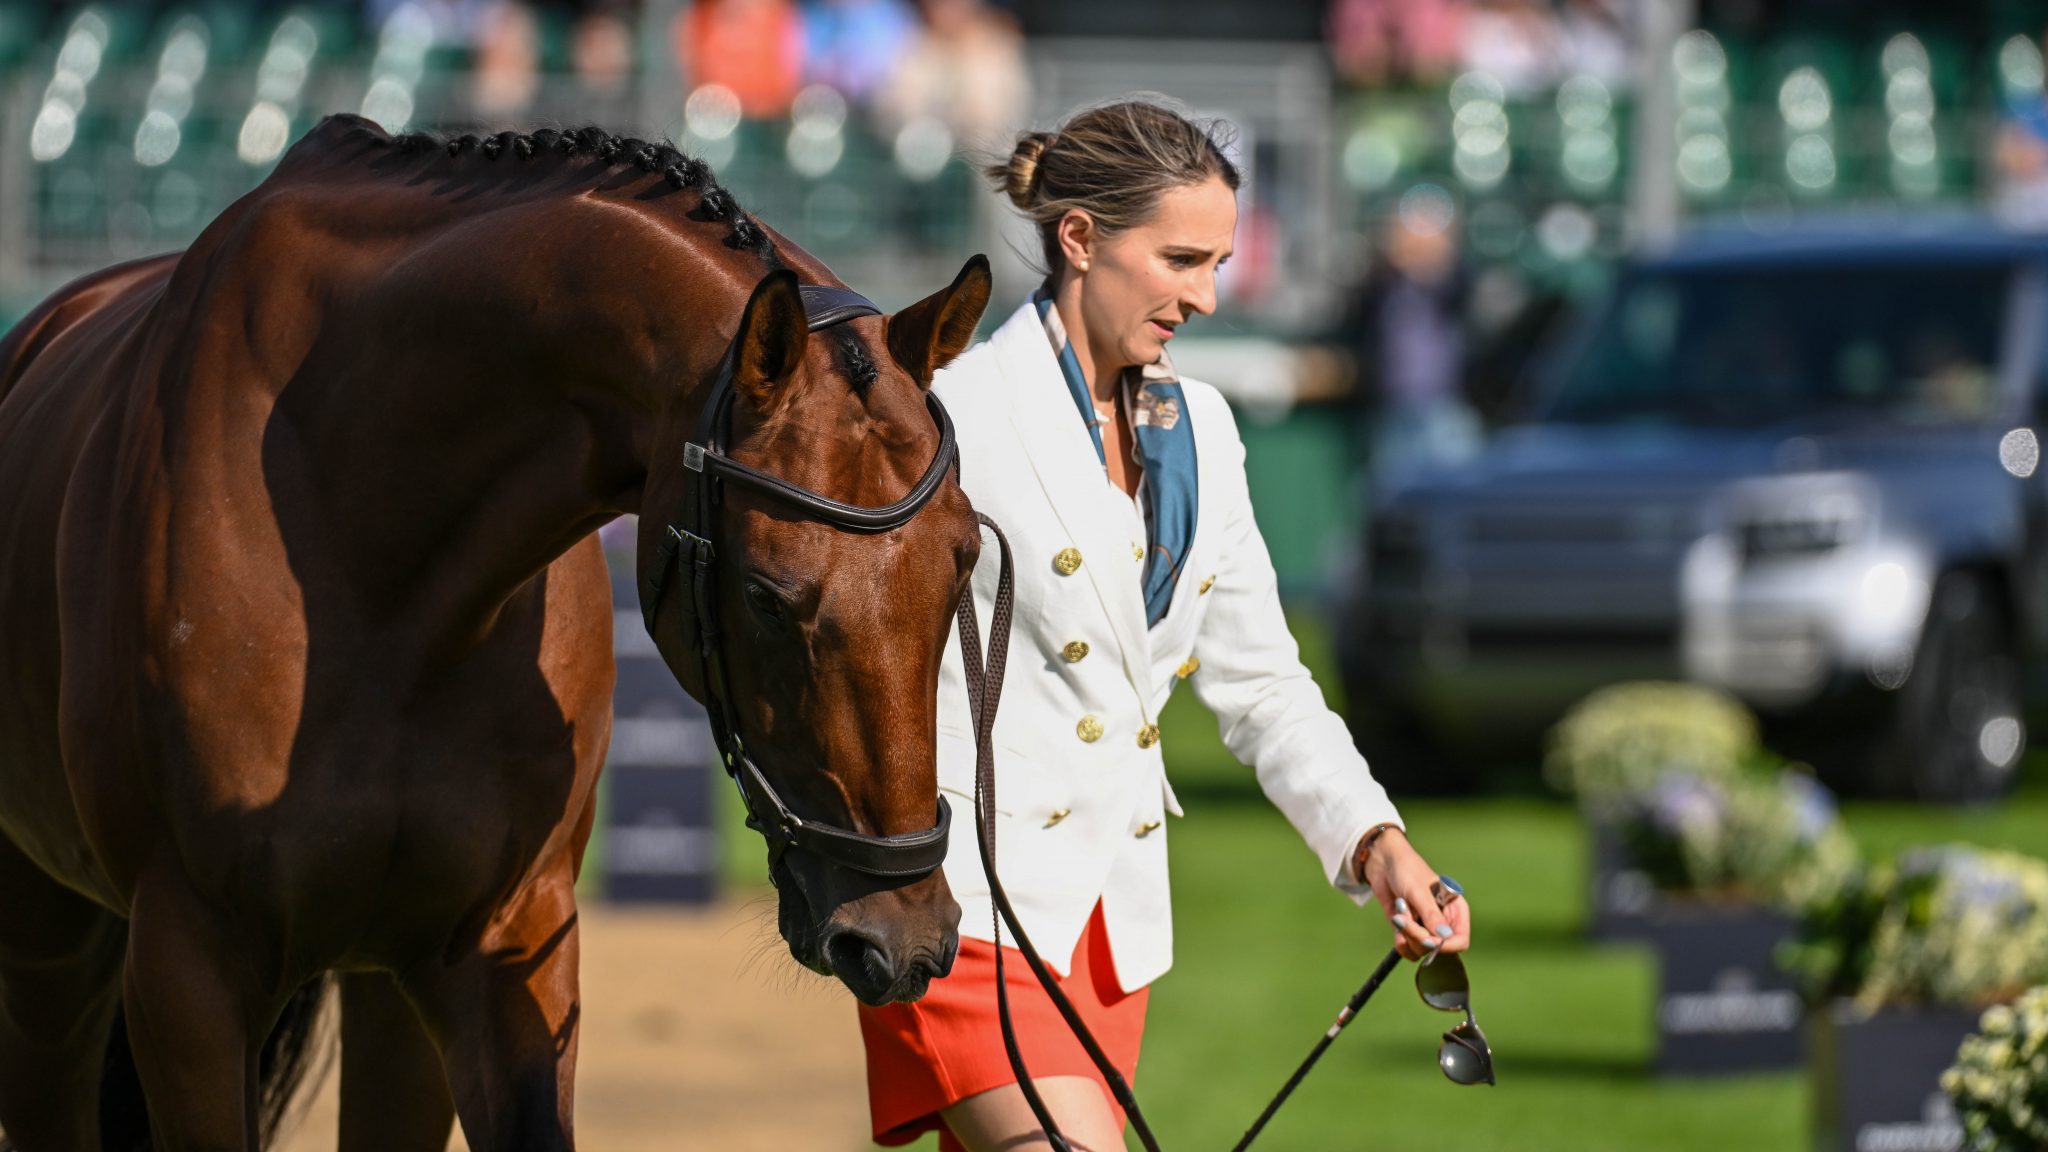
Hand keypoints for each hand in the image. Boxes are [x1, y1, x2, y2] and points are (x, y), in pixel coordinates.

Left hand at [1359, 829, 1470, 960]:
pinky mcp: (1409, 931)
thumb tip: (1445, 938)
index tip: (1428, 940)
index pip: (1460, 940)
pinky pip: (1407, 949)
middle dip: (1418, 937)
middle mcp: (1443, 922)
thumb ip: (1431, 914)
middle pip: (1436, 948)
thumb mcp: (1419, 891)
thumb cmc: (1407, 869)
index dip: (1446, 946)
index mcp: (1455, 910)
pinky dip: (1399, 941)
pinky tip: (1395, 921)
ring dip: (1406, 936)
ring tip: (1399, 913)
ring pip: (1420, 951)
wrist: (1383, 862)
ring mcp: (1425, 928)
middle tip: (1403, 917)